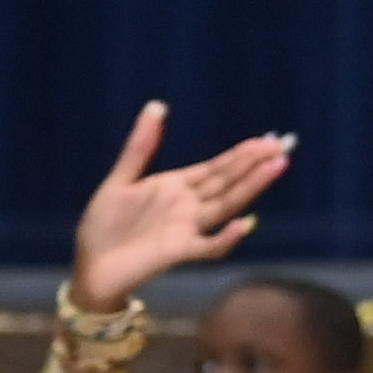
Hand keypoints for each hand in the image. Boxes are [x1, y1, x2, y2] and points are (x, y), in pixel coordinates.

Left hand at [69, 102, 289, 312]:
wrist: (90, 266)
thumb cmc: (103, 227)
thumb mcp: (119, 180)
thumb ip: (140, 146)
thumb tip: (156, 106)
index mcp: (176, 186)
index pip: (216, 167)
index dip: (242, 154)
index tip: (268, 140)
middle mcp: (188, 206)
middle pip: (227, 181)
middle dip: (254, 164)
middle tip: (283, 146)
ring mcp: (186, 229)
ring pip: (225, 205)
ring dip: (251, 187)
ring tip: (276, 167)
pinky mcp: (177, 251)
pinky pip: (208, 246)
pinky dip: (225, 238)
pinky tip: (243, 224)